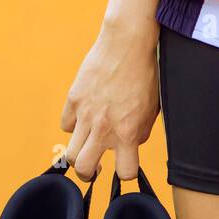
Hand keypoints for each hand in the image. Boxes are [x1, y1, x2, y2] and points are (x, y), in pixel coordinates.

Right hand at [60, 18, 159, 181]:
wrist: (127, 43)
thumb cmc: (145, 74)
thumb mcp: (152, 110)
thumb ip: (139, 132)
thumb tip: (130, 144)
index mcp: (128, 133)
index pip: (125, 173)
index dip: (127, 174)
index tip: (126, 168)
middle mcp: (104, 128)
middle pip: (84, 169)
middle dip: (88, 175)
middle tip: (94, 169)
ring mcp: (86, 115)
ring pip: (70, 152)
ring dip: (77, 155)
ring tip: (84, 148)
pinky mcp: (74, 99)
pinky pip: (66, 124)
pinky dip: (73, 125)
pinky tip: (83, 118)